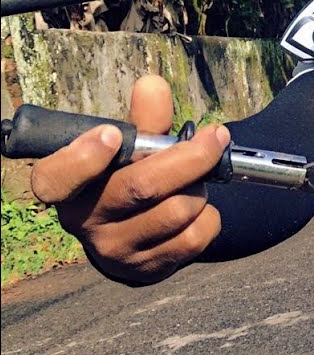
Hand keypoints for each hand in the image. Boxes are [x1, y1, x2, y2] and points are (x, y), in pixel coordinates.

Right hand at [29, 75, 227, 283]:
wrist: (138, 231)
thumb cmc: (129, 176)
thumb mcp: (131, 147)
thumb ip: (143, 119)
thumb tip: (152, 85)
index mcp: (68, 187)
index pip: (56, 179)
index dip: (83, 157)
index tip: (113, 134)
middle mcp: (84, 222)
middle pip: (141, 187)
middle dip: (190, 156)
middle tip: (217, 135)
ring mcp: (115, 250)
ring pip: (178, 210)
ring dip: (200, 187)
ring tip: (195, 181)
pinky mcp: (146, 269)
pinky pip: (195, 237)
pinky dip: (209, 216)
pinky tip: (198, 210)